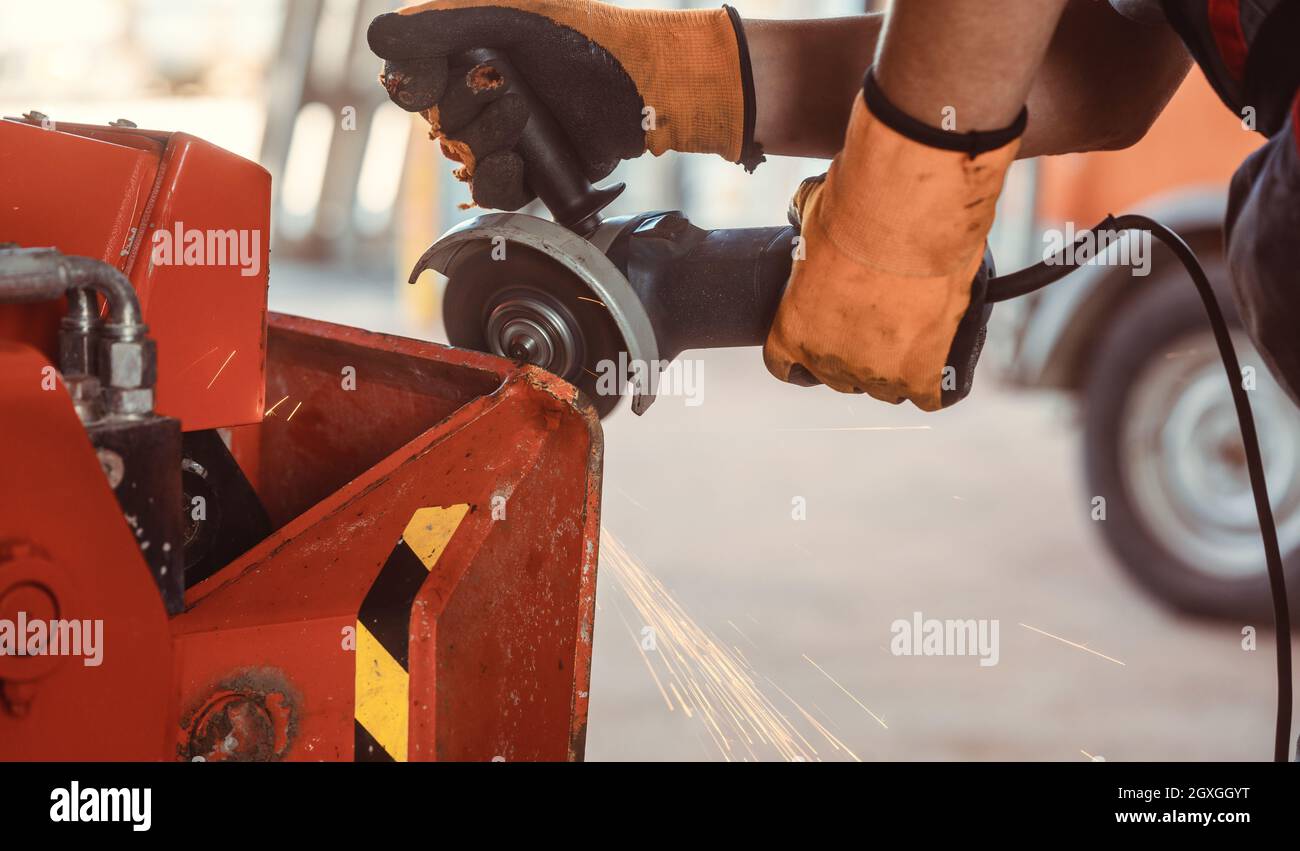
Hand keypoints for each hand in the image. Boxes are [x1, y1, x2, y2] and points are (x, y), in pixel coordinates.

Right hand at [368, 0, 761, 209]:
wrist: (637, 85)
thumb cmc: (580, 38)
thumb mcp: (510, 15)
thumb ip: (441, 25)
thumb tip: (377, 34)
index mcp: (463, 55)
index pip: (409, 81)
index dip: (416, 85)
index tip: (435, 77)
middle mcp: (477, 99)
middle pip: (435, 123)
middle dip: (466, 106)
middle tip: (505, 84)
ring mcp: (502, 139)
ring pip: (460, 160)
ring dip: (486, 140)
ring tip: (524, 116)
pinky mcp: (528, 176)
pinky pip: (490, 194)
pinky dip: (499, 180)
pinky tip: (520, 161)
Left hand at [763, 71, 1020, 410]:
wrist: (906, 217)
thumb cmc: (855, 210)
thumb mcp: (812, 213)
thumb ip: (803, 221)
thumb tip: (802, 206)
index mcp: (792, 329)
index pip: (785, 364)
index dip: (805, 355)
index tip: (821, 339)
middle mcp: (828, 359)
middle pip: (839, 378)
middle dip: (853, 358)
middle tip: (874, 330)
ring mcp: (874, 371)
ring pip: (884, 389)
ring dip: (894, 371)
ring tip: (910, 343)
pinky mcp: (920, 373)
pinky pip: (926, 396)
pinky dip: (933, 385)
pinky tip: (936, 372)